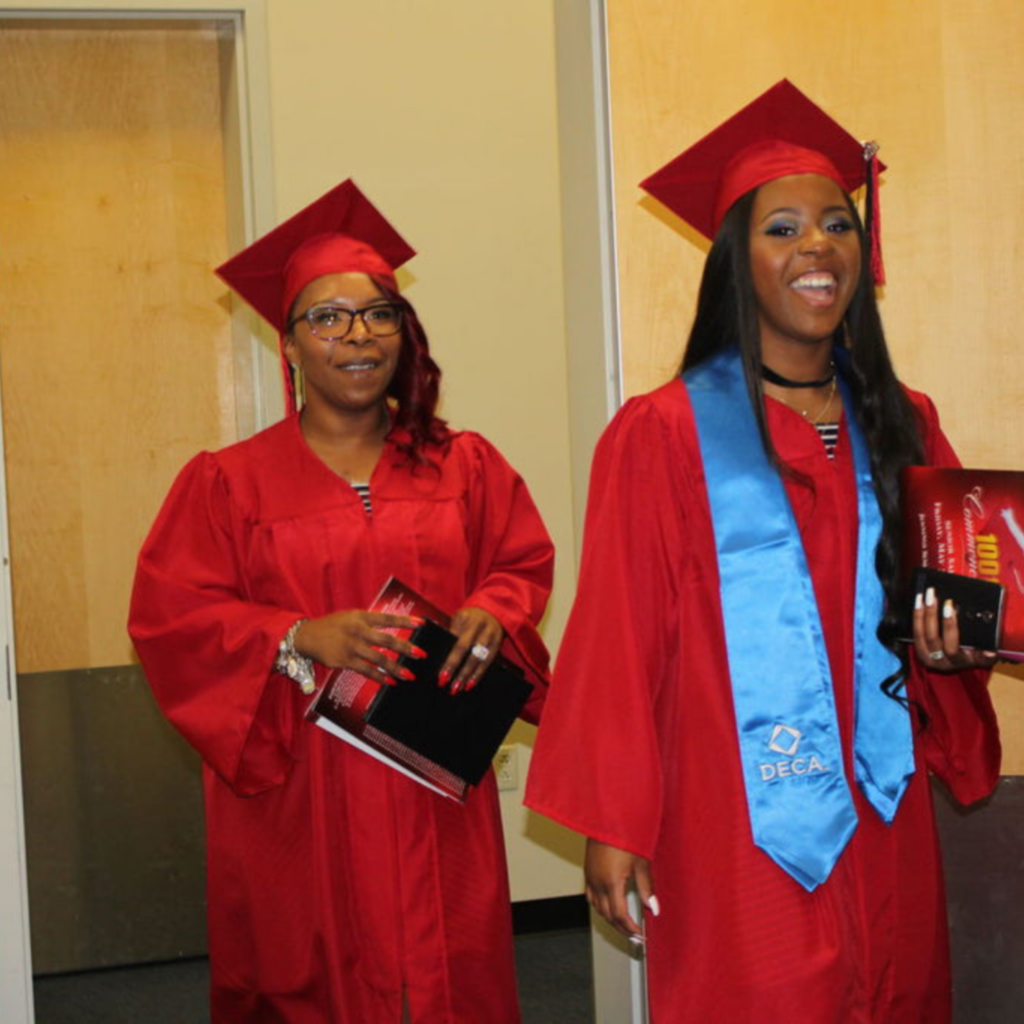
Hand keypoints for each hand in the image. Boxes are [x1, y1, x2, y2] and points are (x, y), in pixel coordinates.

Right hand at [294, 610, 424, 683]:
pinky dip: (378, 676)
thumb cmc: (333, 625)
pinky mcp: (344, 661)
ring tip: (409, 675)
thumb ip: (369, 622)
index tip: (421, 624)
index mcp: (361, 617)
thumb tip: (393, 628)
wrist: (307, 636)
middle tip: (421, 654)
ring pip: (378, 658)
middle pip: (386, 640)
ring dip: (395, 668)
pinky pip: (365, 670)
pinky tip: (390, 681)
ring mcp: (351, 646)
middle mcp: (357, 631)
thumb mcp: (351, 617)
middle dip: (405, 648)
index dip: (405, 621)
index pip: (387, 618)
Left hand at [440, 607, 503, 694]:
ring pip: (478, 657)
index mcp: (464, 617)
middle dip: (454, 666)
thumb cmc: (470, 618)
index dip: (446, 657)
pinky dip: (479, 673)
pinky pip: (488, 661)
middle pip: (464, 648)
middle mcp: (477, 624)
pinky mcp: (498, 642)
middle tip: (445, 682)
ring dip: (467, 674)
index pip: (452, 639)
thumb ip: (450, 633)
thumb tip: (436, 653)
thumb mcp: (458, 619)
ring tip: (458, 687)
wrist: (493, 610)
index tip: (439, 672)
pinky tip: (471, 683)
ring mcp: (489, 633)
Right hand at [585, 838, 657, 943]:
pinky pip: (590, 896)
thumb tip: (653, 908)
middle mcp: (598, 882)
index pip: (619, 915)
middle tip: (634, 935)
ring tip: (623, 924)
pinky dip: (600, 906)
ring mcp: (591, 877)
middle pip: (607, 915)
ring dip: (610, 919)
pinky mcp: (587, 871)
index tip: (639, 934)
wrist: (607, 818)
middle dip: (621, 928)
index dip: (630, 928)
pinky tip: (608, 906)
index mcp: (612, 882)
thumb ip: (647, 887)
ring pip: (597, 908)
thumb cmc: (625, 834)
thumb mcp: (641, 861)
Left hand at [912, 586, 998, 672]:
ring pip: (921, 634)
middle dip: (932, 615)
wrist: (958, 663)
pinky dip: (917, 617)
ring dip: (922, 613)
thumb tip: (991, 652)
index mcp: (959, 662)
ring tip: (924, 596)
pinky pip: (915, 633)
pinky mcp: (919, 652)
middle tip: (935, 597)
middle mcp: (941, 663)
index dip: (951, 629)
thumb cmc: (973, 655)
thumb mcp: (983, 656)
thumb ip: (987, 654)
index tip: (953, 611)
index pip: (953, 648)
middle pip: (933, 638)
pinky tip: (918, 603)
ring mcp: (928, 658)